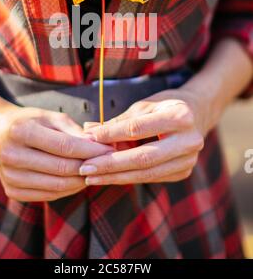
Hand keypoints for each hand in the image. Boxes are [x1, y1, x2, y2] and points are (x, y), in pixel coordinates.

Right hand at [0, 103, 112, 201]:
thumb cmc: (29, 121)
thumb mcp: (51, 116)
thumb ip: (74, 131)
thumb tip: (99, 145)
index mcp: (21, 131)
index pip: (64, 146)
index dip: (91, 151)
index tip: (109, 150)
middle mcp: (11, 154)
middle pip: (61, 169)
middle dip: (89, 167)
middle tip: (107, 163)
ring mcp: (9, 176)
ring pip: (56, 186)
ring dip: (80, 181)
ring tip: (95, 172)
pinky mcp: (11, 190)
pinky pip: (47, 195)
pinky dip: (67, 190)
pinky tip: (77, 180)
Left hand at [80, 87, 207, 184]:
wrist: (197, 114)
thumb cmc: (165, 106)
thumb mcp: (144, 105)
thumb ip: (119, 121)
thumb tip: (88, 132)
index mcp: (180, 116)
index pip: (138, 128)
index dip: (111, 135)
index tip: (88, 139)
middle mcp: (190, 141)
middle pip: (143, 157)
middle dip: (111, 165)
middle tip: (86, 168)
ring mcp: (189, 160)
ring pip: (146, 173)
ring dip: (116, 176)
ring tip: (91, 176)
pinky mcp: (183, 172)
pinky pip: (151, 177)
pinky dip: (128, 177)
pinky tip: (109, 177)